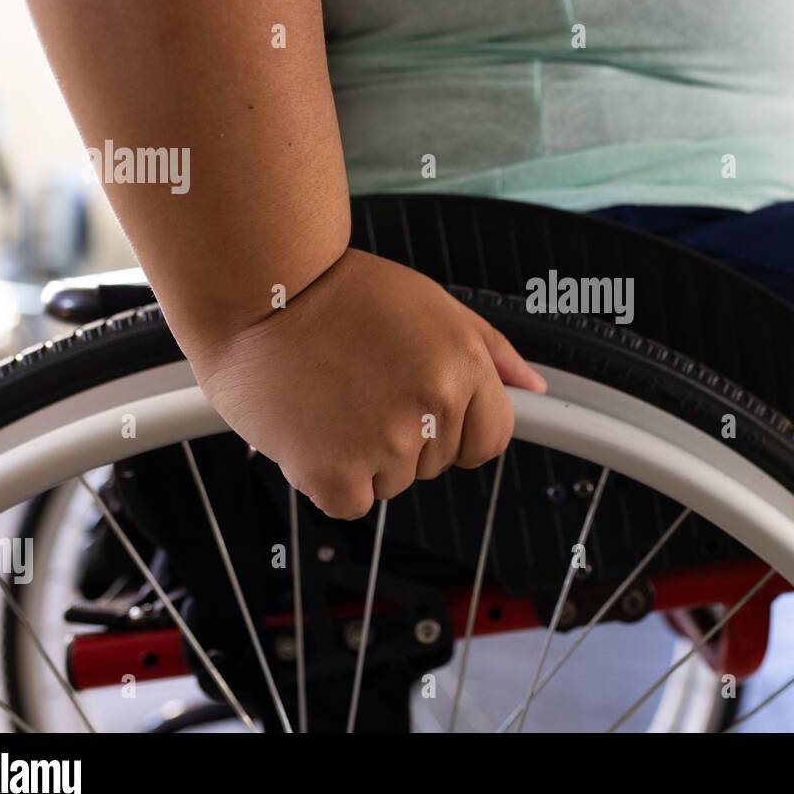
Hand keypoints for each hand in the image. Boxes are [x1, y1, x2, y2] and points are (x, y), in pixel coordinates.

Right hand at [187, 249, 545, 518]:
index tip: (426, 412)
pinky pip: (352, 502)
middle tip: (364, 388)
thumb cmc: (340, 293)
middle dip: (407, 436)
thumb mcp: (435, 304)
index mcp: (462, 366)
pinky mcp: (333, 473)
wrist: (259, 291)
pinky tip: (315, 429)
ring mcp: (383, 444)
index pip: (492, 440)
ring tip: (335, 400)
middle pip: (439, 464)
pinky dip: (331, 478)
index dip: (459, 430)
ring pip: (395, 483)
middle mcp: (431, 408)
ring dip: (367, 457)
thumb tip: (534, 387)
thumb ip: (491, 351)